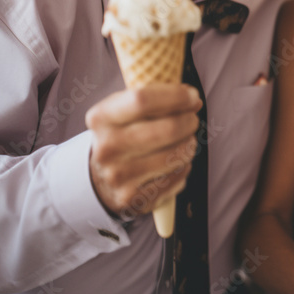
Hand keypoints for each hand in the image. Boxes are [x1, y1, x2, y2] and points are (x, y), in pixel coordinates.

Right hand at [85, 84, 201, 218]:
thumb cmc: (124, 135)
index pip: (142, 100)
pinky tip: (175, 162)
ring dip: (189, 144)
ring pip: (176, 155)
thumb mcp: (126, 111)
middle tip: (192, 120)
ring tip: (185, 141)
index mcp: (101, 118)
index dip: (176, 96)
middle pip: (167, 129)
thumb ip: (156, 99)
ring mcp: (118, 176)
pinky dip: (183, 166)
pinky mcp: (132, 198)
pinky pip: (176, 177)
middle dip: (189, 121)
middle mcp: (106, 148)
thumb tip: (193, 99)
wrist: (100, 178)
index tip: (193, 96)